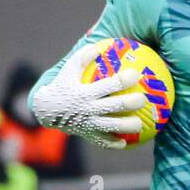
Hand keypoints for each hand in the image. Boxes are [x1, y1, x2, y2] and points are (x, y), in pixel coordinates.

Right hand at [30, 43, 145, 148]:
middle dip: (130, 103)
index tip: (137, 74)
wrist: (46, 110)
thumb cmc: (62, 86)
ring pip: (112, 127)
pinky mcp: (88, 135)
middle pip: (114, 107)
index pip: (109, 85)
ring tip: (140, 124)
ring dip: (128, 126)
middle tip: (143, 99)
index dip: (124, 80)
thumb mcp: (69, 70)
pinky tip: (125, 142)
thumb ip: (84, 57)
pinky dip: (114, 144)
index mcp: (85, 93)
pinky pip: (103, 142)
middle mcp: (88, 109)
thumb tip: (101, 46)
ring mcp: (89, 124)